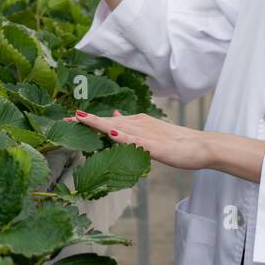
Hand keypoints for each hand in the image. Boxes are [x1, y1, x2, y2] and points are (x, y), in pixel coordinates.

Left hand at [66, 109, 208, 171]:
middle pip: (107, 122)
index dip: (88, 120)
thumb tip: (112, 118)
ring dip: (97, 123)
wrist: (201, 146)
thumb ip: (132, 128)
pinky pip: (135, 140)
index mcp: (137, 123)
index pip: (108, 121)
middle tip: (63, 119)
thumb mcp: (151, 135)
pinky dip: (122, 135)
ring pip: (117, 127)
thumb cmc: (177, 143)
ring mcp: (146, 134)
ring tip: (78, 118)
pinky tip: (110, 132)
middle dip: (85, 121)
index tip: (68, 119)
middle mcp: (139, 124)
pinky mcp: (155, 145)